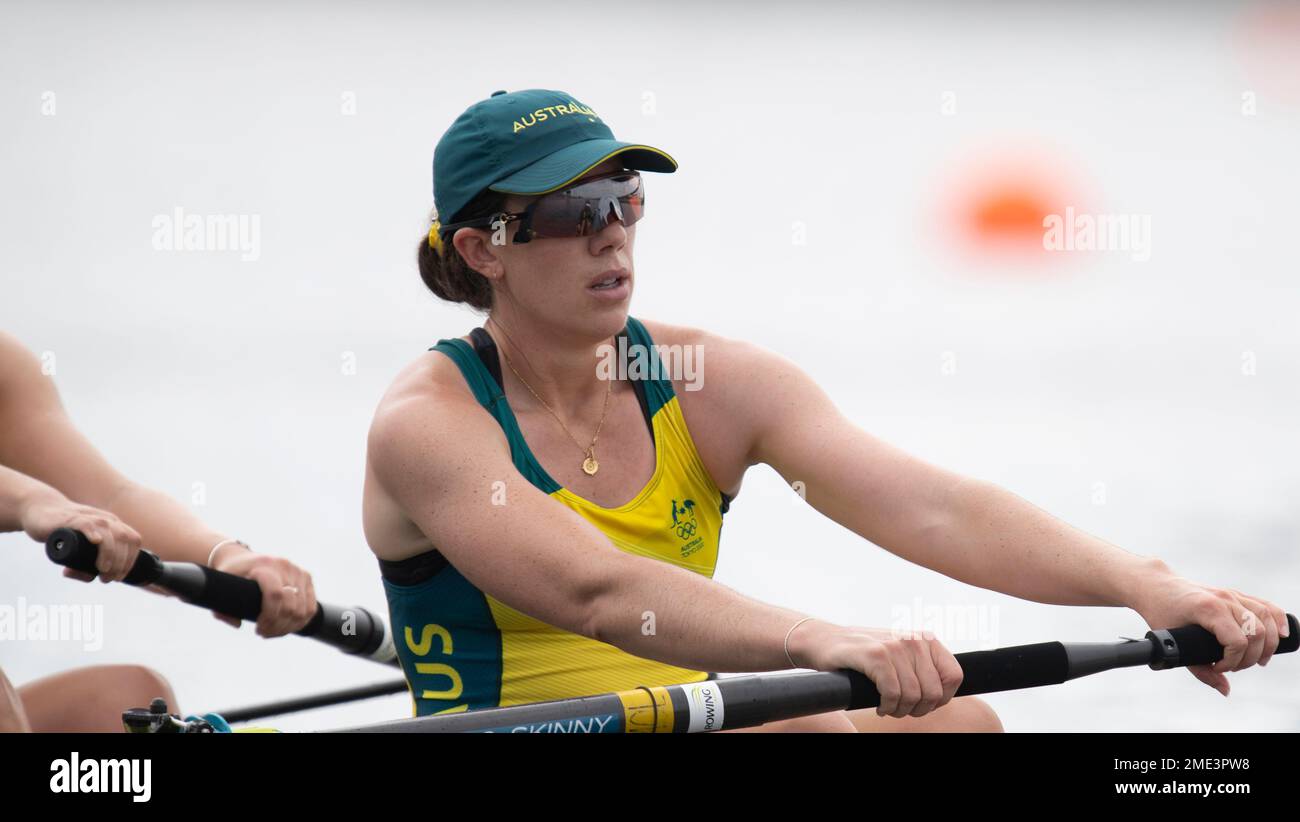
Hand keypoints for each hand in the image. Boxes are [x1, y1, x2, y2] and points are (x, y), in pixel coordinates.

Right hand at [19, 493, 141, 582]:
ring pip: (110, 534)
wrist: (40, 511)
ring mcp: (89, 517)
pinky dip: (94, 533)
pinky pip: (87, 524)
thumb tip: (91, 578)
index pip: (133, 540)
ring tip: (102, 570)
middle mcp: (106, 519)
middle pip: (125, 539)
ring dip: (110, 554)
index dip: (130, 560)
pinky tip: (95, 543)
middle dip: (121, 562)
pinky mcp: (71, 519)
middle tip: (107, 578)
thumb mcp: (78, 548)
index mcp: (113, 525)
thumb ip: (85, 563)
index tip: (119, 577)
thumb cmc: (63, 531)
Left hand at [210, 548, 317, 636]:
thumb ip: (222, 610)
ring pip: (303, 609)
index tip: (258, 628)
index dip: (269, 617)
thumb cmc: (230, 576)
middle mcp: (284, 566)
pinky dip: (301, 622)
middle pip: (291, 606)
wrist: (241, 558)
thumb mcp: (219, 589)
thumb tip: (238, 624)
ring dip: (289, 627)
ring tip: (274, 631)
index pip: (276, 595)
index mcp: (263, 566)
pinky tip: (288, 626)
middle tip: (263, 632)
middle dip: (278, 626)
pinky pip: (311, 607)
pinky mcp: (306, 577)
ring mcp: (298, 571)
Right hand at [788, 621, 963, 717]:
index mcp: (925, 638)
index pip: (954, 675)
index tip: (923, 703)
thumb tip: (944, 694)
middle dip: (917, 709)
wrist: (824, 640)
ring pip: (913, 696)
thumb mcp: (900, 653)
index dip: (942, 698)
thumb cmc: (864, 653)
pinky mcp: (876, 655)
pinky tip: (879, 705)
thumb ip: (922, 666)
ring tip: (888, 706)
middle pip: (933, 692)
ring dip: (899, 710)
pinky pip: (892, 694)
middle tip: (900, 708)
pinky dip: (886, 706)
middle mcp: (914, 639)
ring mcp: (895, 646)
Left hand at [1132, 571, 1289, 696]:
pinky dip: (1278, 620)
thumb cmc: (1161, 612)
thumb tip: (1225, 689)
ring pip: (1266, 617)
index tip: (1219, 668)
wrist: (1155, 586)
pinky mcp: (1235, 594)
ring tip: (1258, 660)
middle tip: (1234, 667)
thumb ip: (1200, 669)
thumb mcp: (1173, 642)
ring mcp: (1231, 594)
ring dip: (1269, 643)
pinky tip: (1283, 634)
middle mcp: (1224, 599)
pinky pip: (1264, 606)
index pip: (1237, 641)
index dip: (1233, 662)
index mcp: (1208, 609)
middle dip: (1250, 657)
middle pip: (1258, 632)